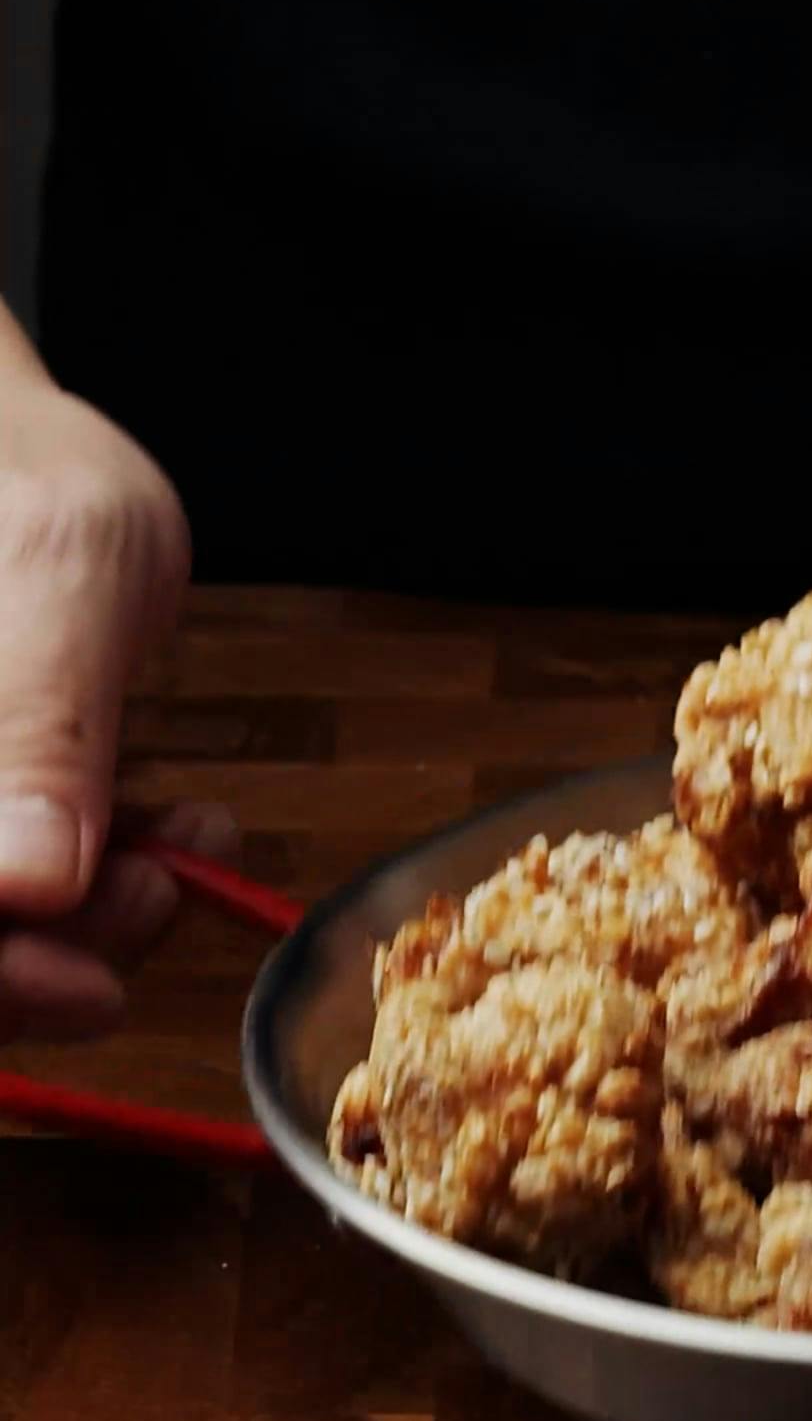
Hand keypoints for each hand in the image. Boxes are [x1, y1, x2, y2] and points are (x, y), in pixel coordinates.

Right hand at [0, 330, 196, 1040]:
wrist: (6, 437)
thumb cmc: (15, 465)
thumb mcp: (56, 563)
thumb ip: (35, 721)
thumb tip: (23, 882)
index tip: (91, 982)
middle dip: (52, 954)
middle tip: (157, 888)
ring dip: (88, 924)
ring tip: (184, 845)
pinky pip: (17, 893)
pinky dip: (91, 889)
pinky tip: (167, 836)